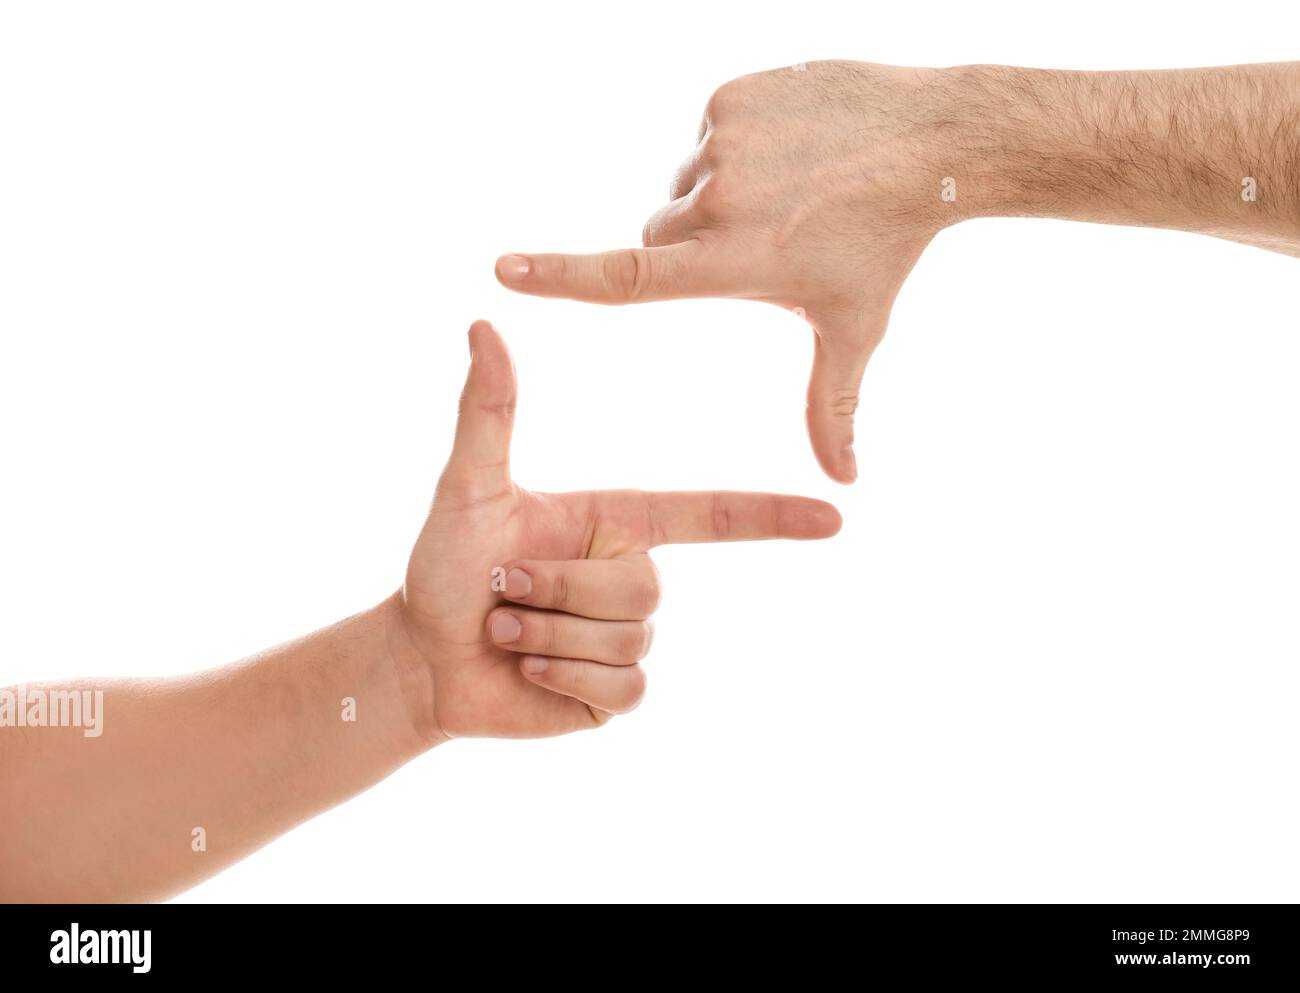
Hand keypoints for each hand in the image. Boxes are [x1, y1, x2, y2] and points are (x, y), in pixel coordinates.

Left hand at [394, 320, 840, 742]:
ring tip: (505, 627)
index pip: (709, 517)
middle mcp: (633, 577)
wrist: (422, 657)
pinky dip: (564, 678)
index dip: (771, 516)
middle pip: (645, 587)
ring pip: (632, 639)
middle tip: (502, 589)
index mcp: (618, 523)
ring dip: (550, 634)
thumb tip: (482, 323)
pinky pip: (626, 689)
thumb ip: (487, 413)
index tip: (833, 514)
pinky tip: (527, 671)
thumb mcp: (467, 487)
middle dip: (558, 589)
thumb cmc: (443, 566)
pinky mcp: (616, 695)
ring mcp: (627, 639)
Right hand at [495, 60, 949, 483]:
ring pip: (684, 182)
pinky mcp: (732, 95)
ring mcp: (725, 139)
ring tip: (786, 193)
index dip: (561, 277)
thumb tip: (845, 485)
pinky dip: (735, 146)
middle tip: (759, 240)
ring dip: (716, 194)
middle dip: (688, 246)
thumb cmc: (886, 247)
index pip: (630, 278)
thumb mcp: (853, 329)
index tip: (506, 269)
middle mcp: (721, 199)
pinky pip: (707, 133)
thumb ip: (832, 408)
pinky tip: (789, 152)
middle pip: (657, 235)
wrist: (932, 140)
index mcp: (736, 261)